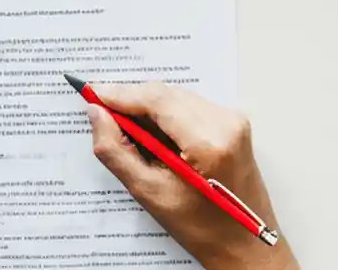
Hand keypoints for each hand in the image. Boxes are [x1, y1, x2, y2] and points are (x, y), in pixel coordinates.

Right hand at [87, 83, 297, 269]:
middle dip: (132, 100)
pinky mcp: (234, 123)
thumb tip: (97, 115)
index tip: (93, 94)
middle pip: (166, 94)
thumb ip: (117, 151)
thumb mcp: (150, 193)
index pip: (156, 99)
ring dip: (149, 107)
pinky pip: (190, 105)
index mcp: (208, 142)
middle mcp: (226, 123)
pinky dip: (167, 113)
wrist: (245, 243)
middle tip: (103, 113)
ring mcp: (233, 120)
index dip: (121, 93)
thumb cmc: (203, 227)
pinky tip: (155, 135)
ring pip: (177, 96)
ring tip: (129, 131)